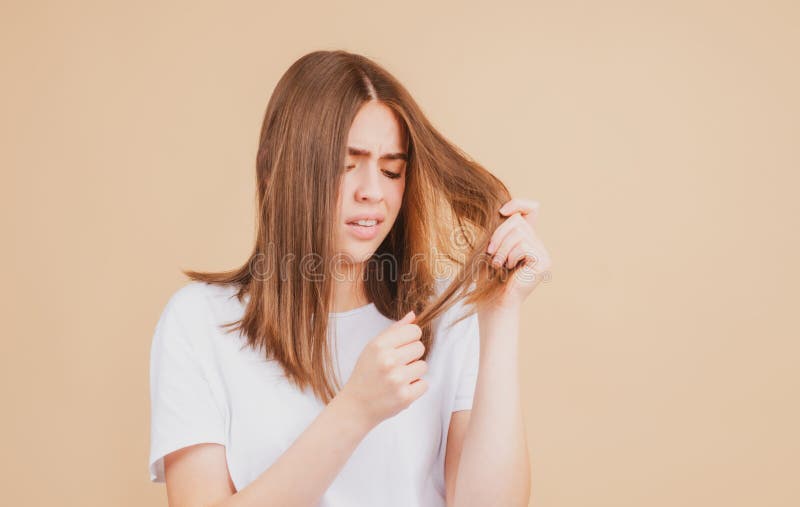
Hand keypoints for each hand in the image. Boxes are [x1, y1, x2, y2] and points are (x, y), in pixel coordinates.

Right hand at [339, 311, 427, 426]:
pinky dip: (415, 388)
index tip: (403, 347)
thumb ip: (394, 331)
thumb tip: (413, 315)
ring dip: (414, 372)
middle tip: (398, 365)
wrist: (356, 406)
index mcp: (379, 346)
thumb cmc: (365, 374)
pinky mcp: (405, 397)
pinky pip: (424, 384)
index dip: (411, 338)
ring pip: (424, 366)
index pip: (413, 331)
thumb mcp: (372, 348)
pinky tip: (401, 389)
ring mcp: (397, 379)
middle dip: (412, 356)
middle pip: (420, 347)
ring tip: (399, 378)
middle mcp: (388, 361)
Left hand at [481, 197, 551, 311]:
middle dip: (499, 234)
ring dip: (502, 247)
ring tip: (497, 263)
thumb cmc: (488, 278)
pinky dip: (510, 255)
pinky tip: (508, 268)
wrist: (494, 302)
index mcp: (525, 238)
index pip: (532, 208)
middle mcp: (537, 244)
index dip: (518, 204)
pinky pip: (524, 245)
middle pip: (518, 220)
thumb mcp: (491, 247)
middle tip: (490, 253)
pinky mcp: (544, 262)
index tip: (501, 211)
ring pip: (519, 232)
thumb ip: (500, 229)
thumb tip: (502, 208)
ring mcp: (543, 253)